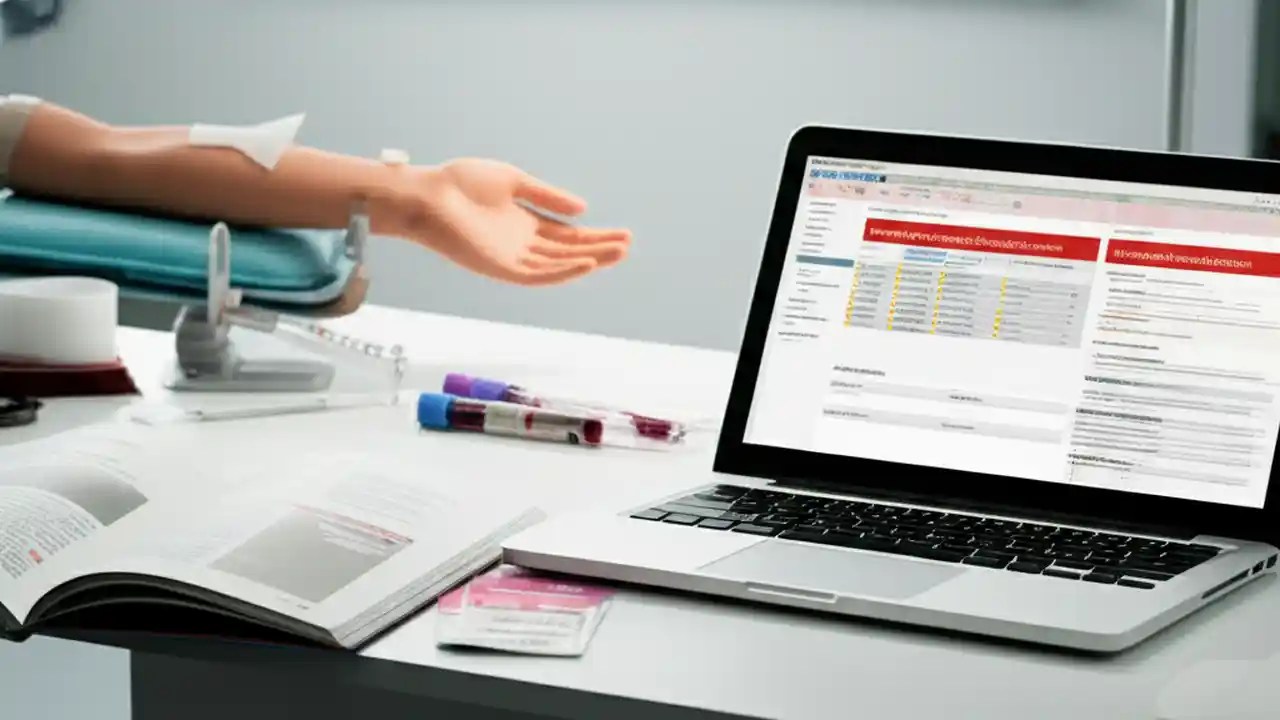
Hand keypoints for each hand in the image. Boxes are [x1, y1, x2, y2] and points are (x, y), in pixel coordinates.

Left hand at [395, 158, 631, 285]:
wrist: (428, 195)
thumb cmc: (461, 182)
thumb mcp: (514, 181)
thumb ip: (547, 196)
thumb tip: (582, 208)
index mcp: (524, 224)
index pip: (567, 235)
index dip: (594, 235)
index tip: (622, 233)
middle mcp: (521, 244)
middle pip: (568, 251)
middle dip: (599, 248)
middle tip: (628, 245)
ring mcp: (512, 258)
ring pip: (558, 265)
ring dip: (589, 260)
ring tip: (618, 252)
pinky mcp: (501, 268)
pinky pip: (538, 275)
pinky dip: (562, 272)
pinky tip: (586, 263)